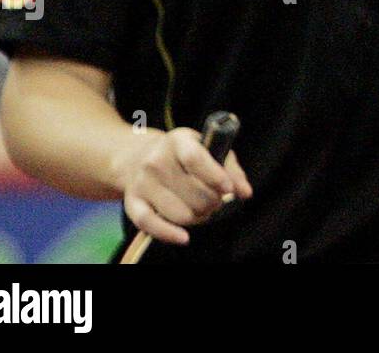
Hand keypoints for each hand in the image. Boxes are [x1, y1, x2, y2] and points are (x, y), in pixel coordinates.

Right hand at [116, 129, 251, 245]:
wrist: (138, 157)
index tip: (229, 189)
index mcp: (178, 141)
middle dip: (212, 202)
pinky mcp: (132, 202)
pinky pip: (150, 224)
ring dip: (198, 217)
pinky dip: (169, 234)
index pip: (196, 159)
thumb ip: (230, 169)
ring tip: (202, 209)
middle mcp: (156, 160)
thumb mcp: (208, 149)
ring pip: (179, 213)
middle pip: (193, 193)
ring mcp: (142, 182)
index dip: (215, 176)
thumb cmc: (184, 155)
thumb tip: (245, 192)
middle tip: (216, 201)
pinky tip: (184, 237)